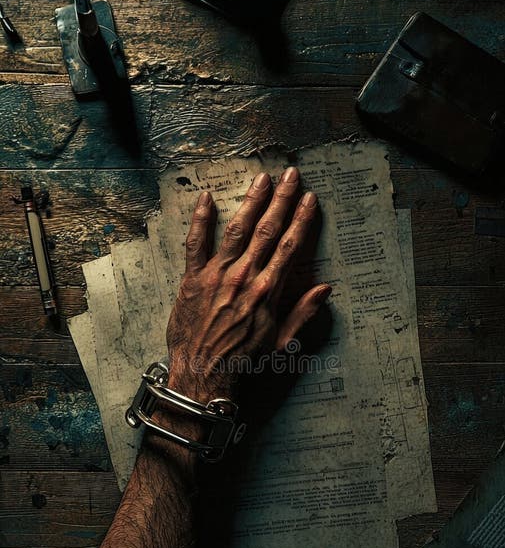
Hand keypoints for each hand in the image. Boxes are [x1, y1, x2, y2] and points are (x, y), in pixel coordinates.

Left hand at [165, 166, 331, 404]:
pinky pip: (195, 244)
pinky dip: (200, 220)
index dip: (301, 219)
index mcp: (268, 291)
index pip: (290, 246)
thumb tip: (325, 289)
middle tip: (290, 175)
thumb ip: (303, 313)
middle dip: (281, 200)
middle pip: (268, 230)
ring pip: (237, 230)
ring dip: (251, 202)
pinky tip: (206, 198)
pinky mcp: (193, 280)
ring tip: (261, 179)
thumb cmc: (243, 360)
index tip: (308, 199)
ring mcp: (217, 276)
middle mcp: (245, 277)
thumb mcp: (281, 341)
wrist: (203, 373)